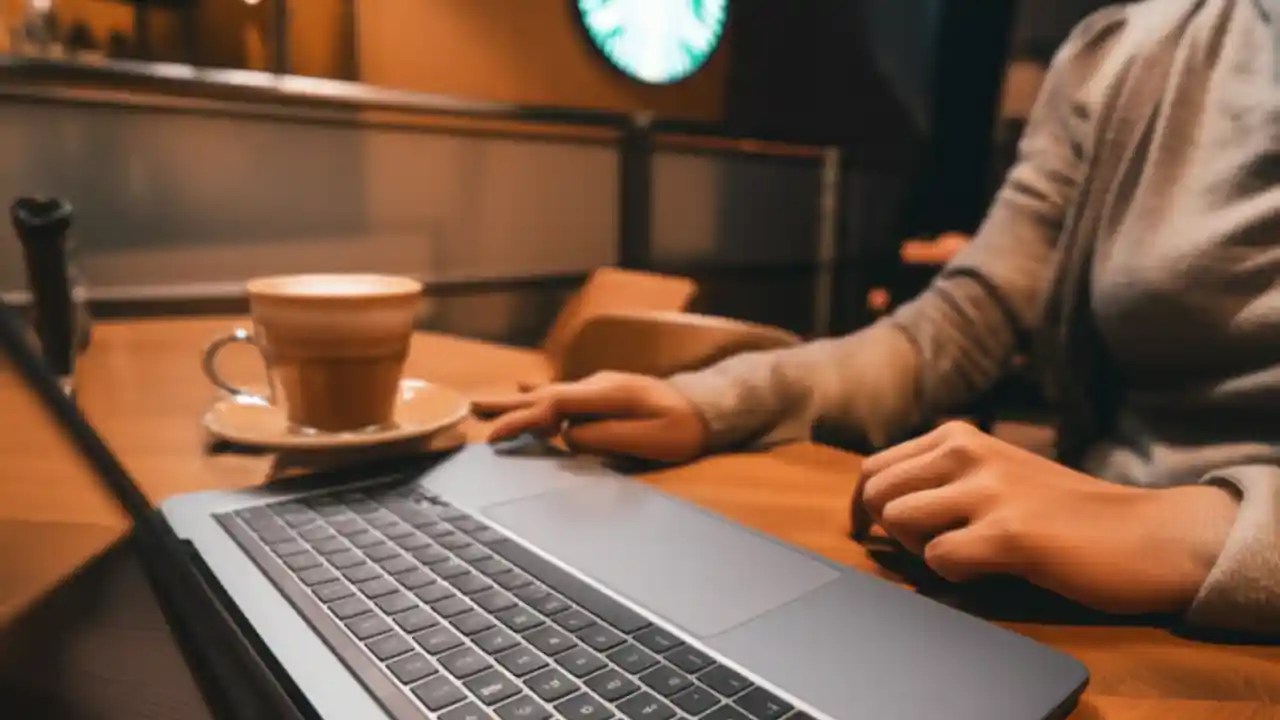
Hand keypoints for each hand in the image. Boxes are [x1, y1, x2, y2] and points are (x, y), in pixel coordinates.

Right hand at [474, 372, 709, 462]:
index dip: (520, 421)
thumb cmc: (686, 428)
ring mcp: (600, 386)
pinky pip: (563, 393)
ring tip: (483, 405)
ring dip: (516, 401)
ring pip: (549, 393)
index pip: (553, 405)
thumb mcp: (653, 439)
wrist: (710, 407)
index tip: (493, 439)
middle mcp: (599, 385)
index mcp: (608, 395)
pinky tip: (523, 386)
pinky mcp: (604, 393)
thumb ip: (608, 437)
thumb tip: (569, 437)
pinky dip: (539, 394)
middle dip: (507, 406)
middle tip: (470, 413)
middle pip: (544, 395)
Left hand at [858, 421, 1238, 614]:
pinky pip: (939, 558)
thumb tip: (874, 506)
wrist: (1144, 533)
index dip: (866, 508)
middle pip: (877, 493)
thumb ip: (941, 479)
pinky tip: (991, 570)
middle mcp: (967, 451)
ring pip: (899, 520)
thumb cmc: (1065, 512)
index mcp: (959, 435)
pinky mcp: (1009, 532)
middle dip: (891, 530)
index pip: (875, 467)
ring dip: (921, 550)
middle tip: (931, 548)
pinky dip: (954, 575)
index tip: (873, 534)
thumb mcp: (996, 474)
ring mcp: (988, 490)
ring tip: (966, 554)